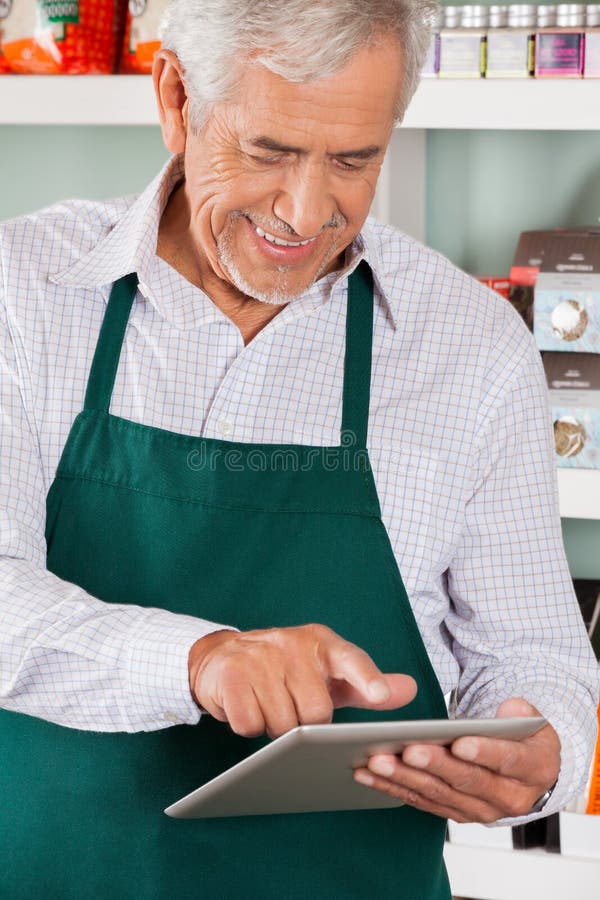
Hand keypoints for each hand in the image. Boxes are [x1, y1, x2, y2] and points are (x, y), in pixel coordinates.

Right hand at [188, 624, 416, 738]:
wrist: (224, 656)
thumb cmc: (286, 670)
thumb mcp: (327, 673)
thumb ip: (367, 684)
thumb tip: (409, 690)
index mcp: (322, 643)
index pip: (350, 659)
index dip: (367, 678)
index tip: (380, 695)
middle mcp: (291, 644)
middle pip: (315, 712)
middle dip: (305, 726)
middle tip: (293, 708)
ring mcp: (259, 657)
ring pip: (282, 724)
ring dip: (275, 727)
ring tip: (269, 704)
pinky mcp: (230, 674)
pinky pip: (249, 724)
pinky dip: (249, 725)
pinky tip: (247, 705)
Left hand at [353, 698, 560, 821]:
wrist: (528, 775)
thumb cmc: (525, 741)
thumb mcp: (533, 721)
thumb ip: (522, 712)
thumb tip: (510, 708)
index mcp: (534, 769)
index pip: (508, 760)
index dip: (484, 752)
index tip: (459, 743)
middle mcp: (508, 797)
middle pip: (467, 780)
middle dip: (434, 765)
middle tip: (407, 750)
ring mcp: (479, 809)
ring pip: (439, 794)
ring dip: (405, 778)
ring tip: (377, 762)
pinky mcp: (455, 813)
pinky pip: (422, 801)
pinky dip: (394, 789)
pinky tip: (370, 776)